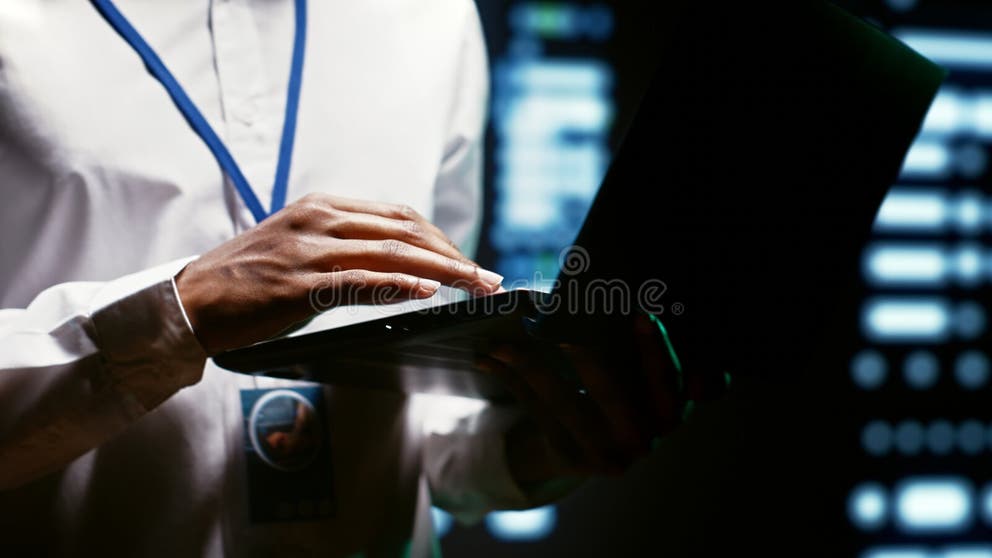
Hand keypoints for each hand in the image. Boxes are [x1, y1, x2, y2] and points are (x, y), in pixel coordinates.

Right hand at [176, 193, 502, 354]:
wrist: (190, 300)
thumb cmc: (248, 281)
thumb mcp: (304, 254)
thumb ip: (352, 256)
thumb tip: (407, 275)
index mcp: (324, 208)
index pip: (401, 218)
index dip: (443, 240)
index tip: (472, 264)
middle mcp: (319, 219)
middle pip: (405, 231)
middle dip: (454, 256)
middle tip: (488, 279)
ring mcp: (307, 249)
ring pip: (391, 252)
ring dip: (440, 270)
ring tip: (474, 287)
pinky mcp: (295, 283)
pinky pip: (356, 280)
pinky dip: (395, 284)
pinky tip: (425, 292)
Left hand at [481, 314, 689, 483]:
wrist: (586, 446)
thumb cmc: (615, 391)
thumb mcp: (633, 375)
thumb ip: (630, 346)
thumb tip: (602, 293)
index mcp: (669, 414)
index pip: (668, 381)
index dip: (657, 351)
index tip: (642, 315)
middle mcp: (643, 441)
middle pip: (614, 397)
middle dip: (587, 363)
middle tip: (563, 335)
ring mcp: (606, 456)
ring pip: (564, 405)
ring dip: (530, 368)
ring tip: (503, 344)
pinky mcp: (571, 458)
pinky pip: (538, 414)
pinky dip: (512, 382)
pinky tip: (490, 360)